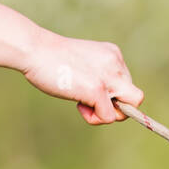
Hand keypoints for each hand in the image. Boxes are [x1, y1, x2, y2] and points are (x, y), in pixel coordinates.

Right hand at [22, 32, 143, 124]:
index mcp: (113, 55)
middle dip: (114, 108)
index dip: (114, 96)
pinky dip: (94, 118)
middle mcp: (116, 64)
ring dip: (104, 113)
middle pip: (134, 99)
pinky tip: (78, 104)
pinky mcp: (98, 89)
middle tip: (90, 101)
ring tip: (82, 102)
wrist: (34, 49)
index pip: (128, 85)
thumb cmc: (52, 59)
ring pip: (126, 111)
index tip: (93, 93)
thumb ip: (100, 77)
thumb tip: (110, 103)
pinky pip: (108, 117)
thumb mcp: (84, 64)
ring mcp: (108, 77)